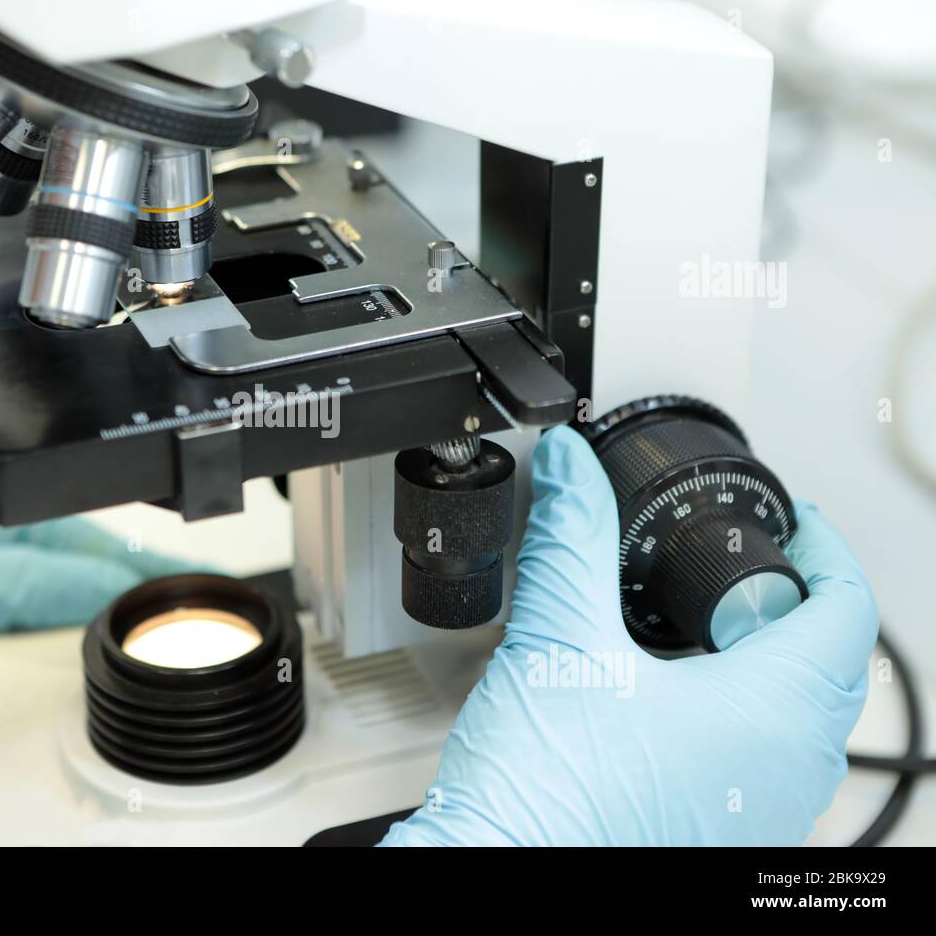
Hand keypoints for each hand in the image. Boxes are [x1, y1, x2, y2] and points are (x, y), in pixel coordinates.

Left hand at [0, 501, 189, 753]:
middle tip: (198, 646)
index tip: (212, 602)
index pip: (113, 554)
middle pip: (109, 599)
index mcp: (15, 529)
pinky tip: (96, 700)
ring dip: (116, 660)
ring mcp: (4, 623)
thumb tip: (115, 597)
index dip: (163, 578)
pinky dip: (79, 692)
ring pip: (86, 642)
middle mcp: (16, 573)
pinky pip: (52, 682)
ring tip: (159, 677)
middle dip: (151, 620)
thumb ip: (38, 583)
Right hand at [383, 427, 877, 845]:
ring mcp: (761, 815)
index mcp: (771, 715)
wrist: (496, 873)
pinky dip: (750, 715)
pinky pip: (770, 763)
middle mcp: (787, 773)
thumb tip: (571, 468)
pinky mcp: (724, 836)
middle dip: (797, 601)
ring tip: (713, 626)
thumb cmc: (543, 792)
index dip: (824, 549)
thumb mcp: (557, 638)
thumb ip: (571, 539)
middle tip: (748, 564)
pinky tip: (683, 699)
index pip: (846, 610)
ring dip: (777, 661)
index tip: (794, 520)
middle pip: (835, 663)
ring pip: (806, 720)